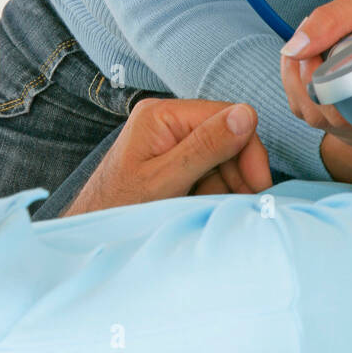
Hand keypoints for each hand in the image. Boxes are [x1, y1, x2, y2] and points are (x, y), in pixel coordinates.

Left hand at [61, 98, 271, 215]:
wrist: (93, 238)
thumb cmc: (118, 210)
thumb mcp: (166, 181)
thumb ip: (206, 147)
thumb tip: (247, 114)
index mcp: (161, 115)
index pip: (224, 115)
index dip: (247, 149)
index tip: (258, 186)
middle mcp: (166, 122)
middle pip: (224, 137)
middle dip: (236, 173)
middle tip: (243, 206)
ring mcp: (169, 143)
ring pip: (220, 159)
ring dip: (225, 187)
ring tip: (212, 211)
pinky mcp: (172, 164)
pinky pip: (207, 172)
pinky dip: (212, 193)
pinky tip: (202, 210)